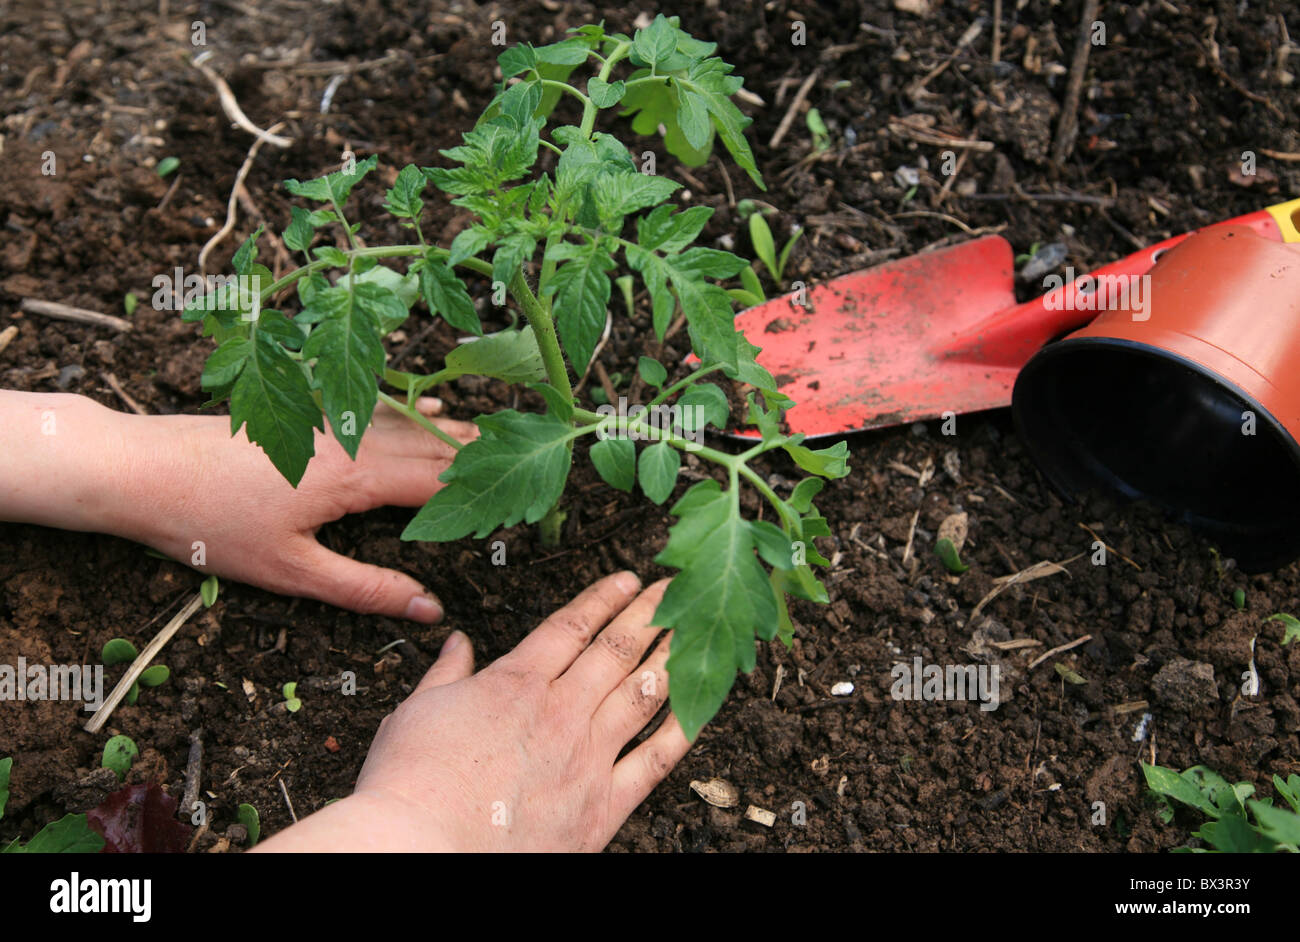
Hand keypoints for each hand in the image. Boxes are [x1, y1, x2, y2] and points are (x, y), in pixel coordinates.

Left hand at [0, 391, 476, 621]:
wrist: (142, 468)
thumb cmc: (214, 525)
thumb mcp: (292, 572)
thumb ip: (365, 588)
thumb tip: (429, 608)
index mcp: (357, 478)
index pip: (438, 484)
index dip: (480, 495)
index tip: (521, 506)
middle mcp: (353, 440)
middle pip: (430, 446)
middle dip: (475, 458)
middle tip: (520, 465)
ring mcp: (330, 421)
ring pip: (406, 421)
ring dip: (448, 430)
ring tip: (488, 433)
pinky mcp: (307, 413)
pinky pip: (376, 408)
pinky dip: (409, 411)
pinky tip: (421, 407)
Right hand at [255, 573, 691, 851]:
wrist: (421, 845)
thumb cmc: (410, 785)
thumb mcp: (416, 711)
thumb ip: (446, 673)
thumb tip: (457, 644)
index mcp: (516, 682)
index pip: (572, 625)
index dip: (604, 598)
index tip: (626, 580)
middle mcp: (560, 710)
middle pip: (617, 649)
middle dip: (649, 614)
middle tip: (675, 591)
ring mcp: (587, 755)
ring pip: (643, 692)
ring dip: (671, 657)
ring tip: (693, 632)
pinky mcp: (602, 803)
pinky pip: (655, 760)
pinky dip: (681, 731)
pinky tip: (699, 708)